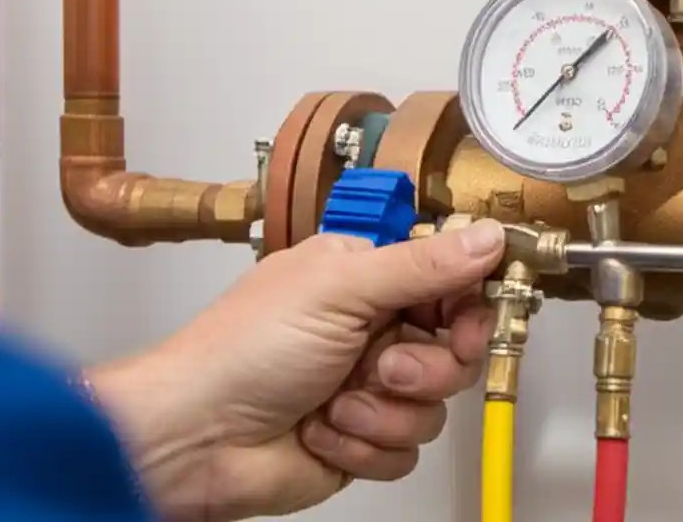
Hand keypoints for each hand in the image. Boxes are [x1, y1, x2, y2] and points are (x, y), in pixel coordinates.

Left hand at [87, 219, 506, 521]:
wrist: (194, 440)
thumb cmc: (243, 352)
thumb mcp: (338, 289)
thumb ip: (421, 265)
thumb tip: (488, 234)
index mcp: (366, 277)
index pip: (451, 281)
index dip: (469, 306)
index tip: (467, 324)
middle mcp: (373, 329)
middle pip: (455, 348)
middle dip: (423, 367)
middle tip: (384, 367)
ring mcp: (369, 387)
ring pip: (435, 405)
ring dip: (384, 411)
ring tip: (334, 404)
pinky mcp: (363, 439)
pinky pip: (407, 449)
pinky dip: (364, 445)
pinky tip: (320, 432)